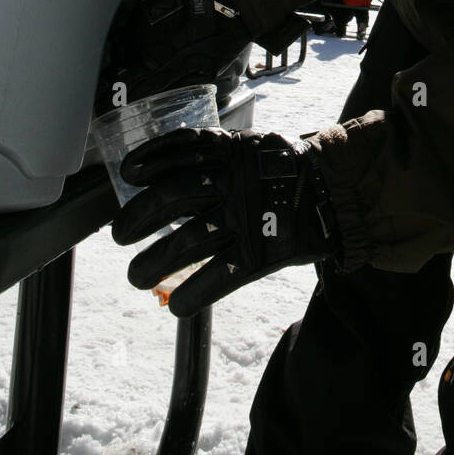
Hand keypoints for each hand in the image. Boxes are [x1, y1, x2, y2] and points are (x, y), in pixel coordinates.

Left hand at [111, 128, 339, 316]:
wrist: (333, 191)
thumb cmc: (284, 172)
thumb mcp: (249, 147)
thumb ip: (214, 154)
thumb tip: (166, 167)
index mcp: (230, 154)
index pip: (182, 150)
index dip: (151, 161)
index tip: (128, 174)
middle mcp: (232, 184)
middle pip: (173, 197)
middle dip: (138, 217)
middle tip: (119, 235)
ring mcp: (245, 219)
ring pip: (188, 242)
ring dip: (154, 262)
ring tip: (136, 276)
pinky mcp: (260, 253)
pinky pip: (220, 277)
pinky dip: (195, 294)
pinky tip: (177, 307)